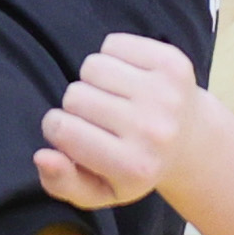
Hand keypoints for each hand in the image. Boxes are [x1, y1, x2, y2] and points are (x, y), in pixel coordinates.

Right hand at [36, 34, 201, 208]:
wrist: (191, 143)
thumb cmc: (133, 167)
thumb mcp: (98, 191)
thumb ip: (61, 183)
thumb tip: (42, 156)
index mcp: (133, 166)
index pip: (60, 129)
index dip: (58, 129)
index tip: (75, 137)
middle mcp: (153, 131)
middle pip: (74, 95)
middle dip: (78, 106)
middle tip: (102, 121)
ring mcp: (166, 95)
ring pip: (92, 66)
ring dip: (94, 80)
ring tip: (114, 98)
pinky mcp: (173, 64)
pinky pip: (114, 44)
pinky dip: (113, 57)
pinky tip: (129, 79)